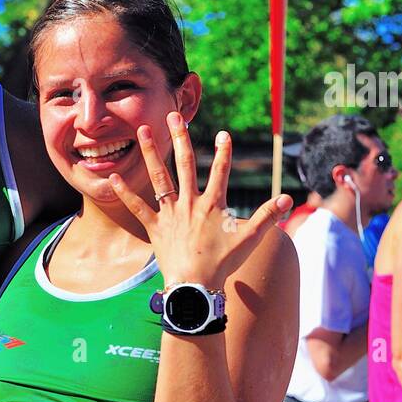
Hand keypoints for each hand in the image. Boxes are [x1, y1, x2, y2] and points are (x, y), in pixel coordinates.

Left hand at [109, 112, 291, 289]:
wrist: (195, 285)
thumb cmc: (223, 263)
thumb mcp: (250, 239)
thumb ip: (267, 216)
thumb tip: (288, 198)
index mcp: (212, 204)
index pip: (221, 171)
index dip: (224, 151)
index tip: (223, 133)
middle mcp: (189, 203)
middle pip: (185, 164)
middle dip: (180, 138)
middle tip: (174, 116)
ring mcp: (170, 214)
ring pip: (159, 178)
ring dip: (150, 153)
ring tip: (141, 132)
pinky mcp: (155, 227)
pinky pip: (138, 207)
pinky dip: (126, 193)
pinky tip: (113, 177)